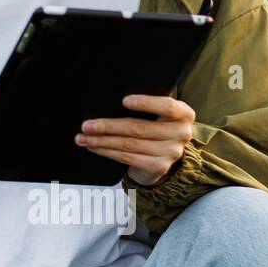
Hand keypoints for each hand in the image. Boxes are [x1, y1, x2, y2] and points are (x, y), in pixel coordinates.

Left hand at [74, 95, 195, 185]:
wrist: (163, 154)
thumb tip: (110, 100)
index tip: (124, 101)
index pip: (167, 107)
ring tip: (83, 137)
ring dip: (102, 141)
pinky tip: (94, 146)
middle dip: (108, 126)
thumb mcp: (157, 112)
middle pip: (139, 128)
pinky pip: (127, 158)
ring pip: (129, 145)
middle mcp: (181, 133)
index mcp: (184, 114)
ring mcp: (171, 152)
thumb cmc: (155, 125)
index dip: (146, 103)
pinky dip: (107, 151)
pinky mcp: (159, 166)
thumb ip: (146, 105)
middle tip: (87, 125)